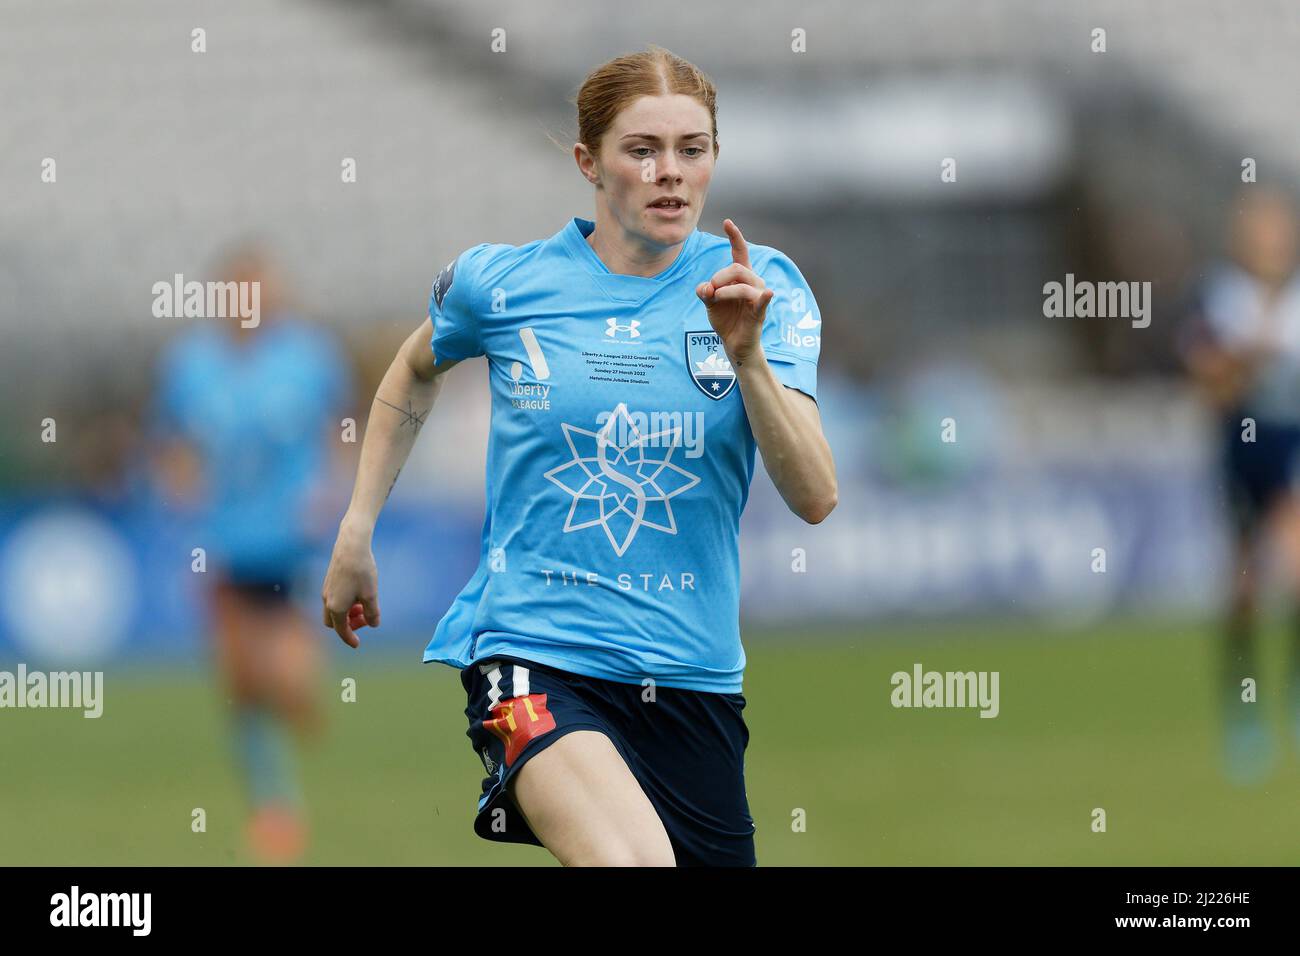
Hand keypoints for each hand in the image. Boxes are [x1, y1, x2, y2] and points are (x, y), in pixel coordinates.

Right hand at [321, 516, 380, 647]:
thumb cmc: (362, 571)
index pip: (341, 631)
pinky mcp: (329, 581)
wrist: (351, 545)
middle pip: (334, 622)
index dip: (350, 639)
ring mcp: (326, 590)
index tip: (357, 645)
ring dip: (347, 613)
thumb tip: (373, 624)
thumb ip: (372, 613)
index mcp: (336, 608)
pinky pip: (334, 599)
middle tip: (365, 619)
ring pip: (333, 610)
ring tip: (364, 605)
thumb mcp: (371, 595)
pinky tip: (358, 594)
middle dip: (348, 625)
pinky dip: (344, 603)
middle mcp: (327, 600)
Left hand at [695, 218, 774, 366]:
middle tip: (710, 290)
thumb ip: (704, 292)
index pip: (740, 252)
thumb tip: (705, 287)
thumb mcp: (709, 303)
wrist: (733, 344)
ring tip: (715, 299)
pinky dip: (764, 297)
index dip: (734, 237)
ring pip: (743, 284)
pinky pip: (763, 302)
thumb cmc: (725, 319)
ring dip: (725, 291)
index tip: (727, 222)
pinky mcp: (759, 313)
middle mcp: (754, 283)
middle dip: (719, 276)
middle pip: (737, 268)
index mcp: (741, 277)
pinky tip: (767, 293)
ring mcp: (759, 297)